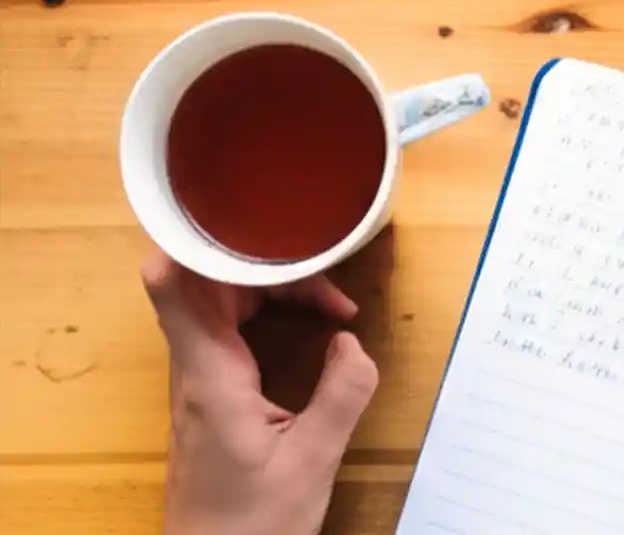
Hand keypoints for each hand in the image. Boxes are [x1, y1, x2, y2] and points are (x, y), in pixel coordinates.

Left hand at [142, 253, 378, 534]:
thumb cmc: (254, 524)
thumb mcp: (314, 462)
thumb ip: (341, 395)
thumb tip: (352, 341)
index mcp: (211, 375)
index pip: (171, 285)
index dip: (193, 239)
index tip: (245, 218)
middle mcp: (197, 367)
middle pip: (210, 279)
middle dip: (267, 260)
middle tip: (326, 272)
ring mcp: (201, 377)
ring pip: (224, 298)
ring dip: (274, 285)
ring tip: (331, 301)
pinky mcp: (213, 390)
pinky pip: (233, 326)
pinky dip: (272, 310)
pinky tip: (314, 324)